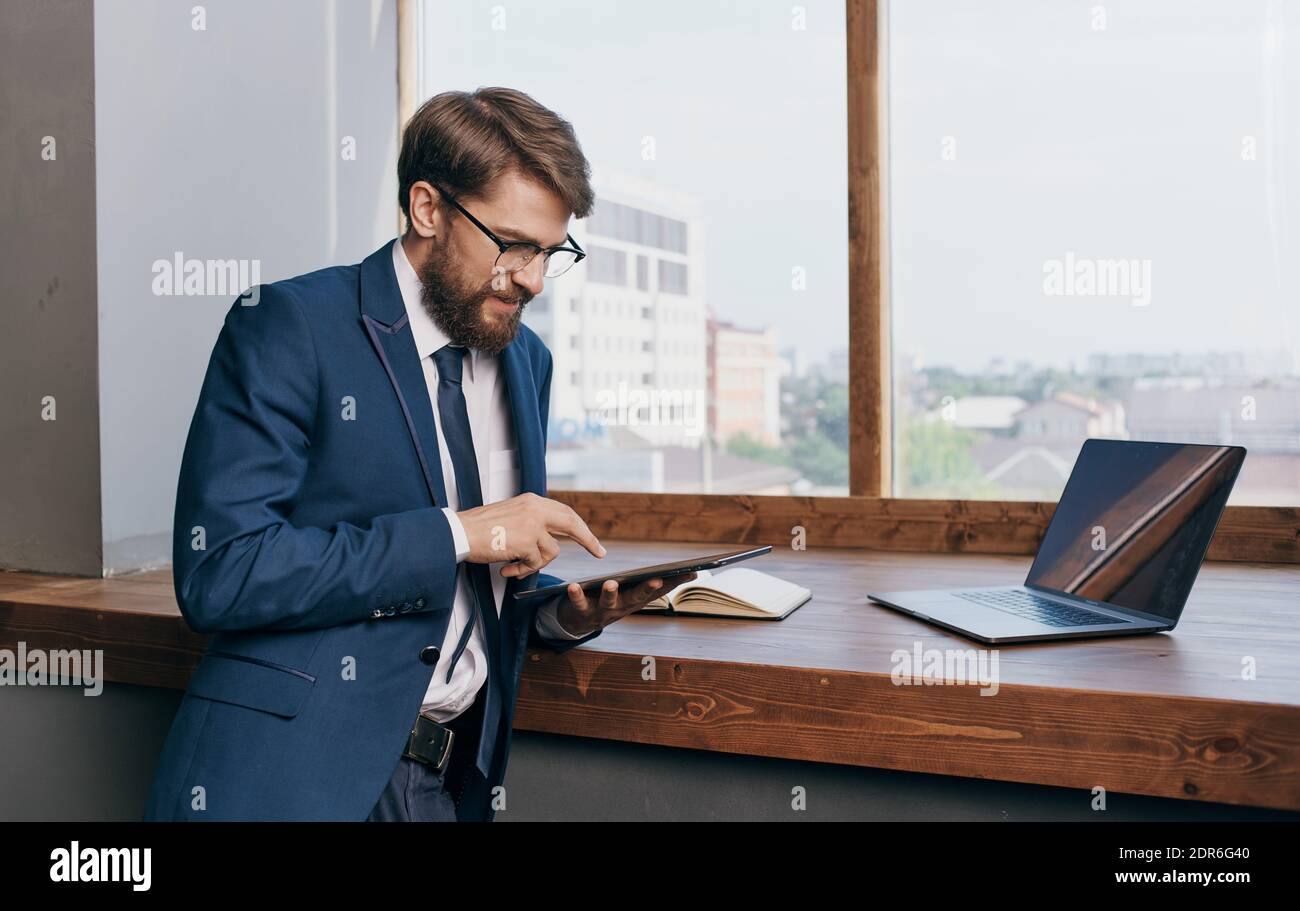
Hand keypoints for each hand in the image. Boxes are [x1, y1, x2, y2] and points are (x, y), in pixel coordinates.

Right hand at [457, 492, 604, 576]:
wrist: (460, 532)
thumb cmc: (480, 529)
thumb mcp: (511, 515)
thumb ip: (531, 522)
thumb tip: (549, 541)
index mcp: (532, 501)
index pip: (564, 512)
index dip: (580, 526)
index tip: (591, 538)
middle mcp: (535, 509)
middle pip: (572, 523)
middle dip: (588, 539)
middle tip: (599, 552)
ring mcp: (533, 524)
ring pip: (552, 551)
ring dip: (535, 564)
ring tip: (515, 566)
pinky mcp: (527, 541)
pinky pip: (535, 563)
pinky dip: (522, 570)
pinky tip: (506, 569)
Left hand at [554, 572, 697, 636]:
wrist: (578, 623)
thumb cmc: (611, 602)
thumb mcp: (633, 594)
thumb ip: (654, 585)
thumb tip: (689, 572)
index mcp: (636, 600)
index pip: (659, 590)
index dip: (675, 582)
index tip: (691, 572)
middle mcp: (622, 607)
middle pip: (636, 598)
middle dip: (647, 589)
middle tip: (656, 578)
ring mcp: (602, 611)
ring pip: (608, 602)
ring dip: (610, 593)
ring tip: (611, 583)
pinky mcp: (581, 611)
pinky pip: (579, 603)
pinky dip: (576, 595)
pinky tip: (573, 585)